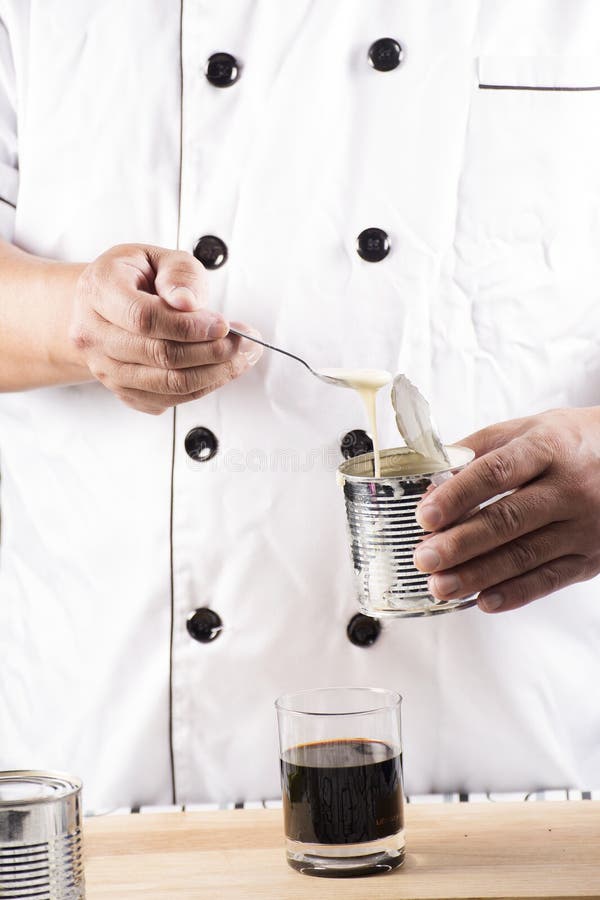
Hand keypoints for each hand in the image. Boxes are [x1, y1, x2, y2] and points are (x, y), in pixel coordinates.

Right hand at [70, 244, 261, 413]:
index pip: (145, 318)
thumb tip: (188, 302)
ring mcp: (104, 368)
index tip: (224, 325)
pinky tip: (220, 370)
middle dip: (212, 351)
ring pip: (167, 384)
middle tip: (244, 342)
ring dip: (214, 374)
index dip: (190, 326)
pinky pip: (167, 400)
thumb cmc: (135, 278)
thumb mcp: (159, 257)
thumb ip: (179, 274)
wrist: (104, 305)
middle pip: (159, 355)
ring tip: (242, 357)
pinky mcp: (122, 391)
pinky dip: (202, 388)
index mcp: (100, 291)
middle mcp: (93, 334)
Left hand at [413, 408, 599, 612]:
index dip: (457, 495)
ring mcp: (583, 526)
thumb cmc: (567, 444)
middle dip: (460, 543)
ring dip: (478, 574)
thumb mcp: (527, 430)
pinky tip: (483, 601)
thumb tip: (431, 482)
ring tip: (441, 585)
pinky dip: (514, 593)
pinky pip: (549, 580)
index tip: (425, 515)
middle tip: (424, 558)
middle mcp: (569, 488)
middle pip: (508, 519)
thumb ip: (477, 451)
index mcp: (546, 449)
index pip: (496, 472)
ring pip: (525, 555)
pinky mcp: (591, 558)